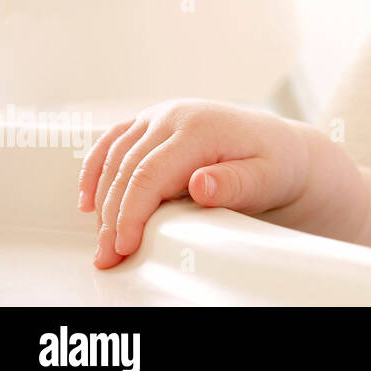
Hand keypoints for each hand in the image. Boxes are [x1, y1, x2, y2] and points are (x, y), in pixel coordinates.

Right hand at [78, 99, 311, 268]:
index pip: (149, 174)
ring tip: (103, 239)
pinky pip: (112, 143)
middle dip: (113, 216)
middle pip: (126, 169)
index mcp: (200, 128)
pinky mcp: (152, 123)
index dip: (131, 213)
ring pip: (113, 158)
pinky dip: (94, 170)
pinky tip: (88, 199)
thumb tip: (200, 185)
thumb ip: (234, 184)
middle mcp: (175, 116)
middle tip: (109, 255)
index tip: (125, 246)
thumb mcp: (266, 178)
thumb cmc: (275, 164)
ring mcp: (161, 117)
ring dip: (101, 199)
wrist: (282, 148)